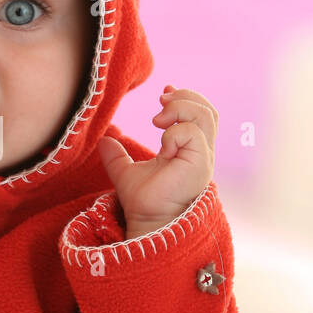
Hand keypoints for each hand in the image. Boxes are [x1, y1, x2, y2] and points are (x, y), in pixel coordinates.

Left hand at [96, 84, 216, 237]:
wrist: (148, 221)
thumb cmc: (144, 201)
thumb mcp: (125, 172)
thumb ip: (116, 156)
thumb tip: (105, 139)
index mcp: (190, 149)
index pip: (201, 114)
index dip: (186, 98)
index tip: (164, 92)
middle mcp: (201, 151)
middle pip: (207, 111)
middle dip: (185, 98)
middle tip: (160, 101)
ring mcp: (203, 157)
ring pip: (205, 116)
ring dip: (180, 108)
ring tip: (158, 119)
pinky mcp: (200, 164)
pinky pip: (191, 133)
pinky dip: (174, 132)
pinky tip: (163, 145)